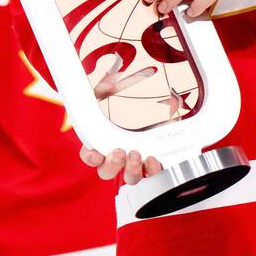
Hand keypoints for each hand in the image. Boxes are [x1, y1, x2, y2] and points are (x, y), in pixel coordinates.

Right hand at [79, 55, 164, 182]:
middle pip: (106, 172)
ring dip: (131, 170)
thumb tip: (91, 77)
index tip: (95, 153)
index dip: (90, 156)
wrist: (166, 103)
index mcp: (103, 141)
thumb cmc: (136, 99)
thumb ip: (104, 87)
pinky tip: (154, 161)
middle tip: (119, 152)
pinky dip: (152, 172)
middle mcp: (118, 156)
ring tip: (138, 156)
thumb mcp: (118, 91)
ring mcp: (137, 163)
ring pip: (129, 178)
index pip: (90, 155)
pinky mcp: (155, 165)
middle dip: (111, 165)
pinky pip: (151, 176)